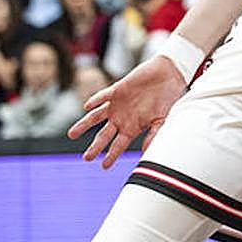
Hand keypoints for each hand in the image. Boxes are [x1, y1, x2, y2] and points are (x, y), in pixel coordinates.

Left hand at [69, 55, 188, 168]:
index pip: (118, 145)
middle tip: (86, 158)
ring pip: (95, 117)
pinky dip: (95, 101)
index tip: (104, 166)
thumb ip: (154, 134)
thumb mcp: (163, 119)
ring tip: (71, 135)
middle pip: (103, 135)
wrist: (169, 74)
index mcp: (132, 126)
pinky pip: (102, 96)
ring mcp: (117, 104)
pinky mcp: (117, 89)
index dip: (111, 155)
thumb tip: (147, 151)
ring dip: (84, 125)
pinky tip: (87, 106)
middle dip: (95, 147)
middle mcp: (122, 117)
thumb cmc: (169, 97)